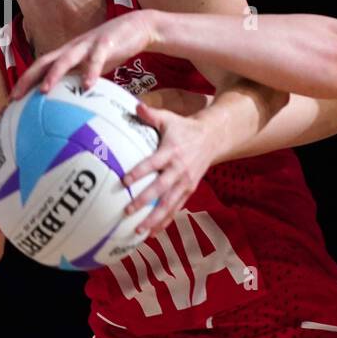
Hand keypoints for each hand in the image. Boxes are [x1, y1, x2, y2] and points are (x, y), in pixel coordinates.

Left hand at [9, 10, 158, 100]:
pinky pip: (96, 59)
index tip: (12, 99)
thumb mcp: (94, 65)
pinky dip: (91, 72)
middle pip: (44, 61)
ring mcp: (88, 44)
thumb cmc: (113, 49)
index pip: (40, 66)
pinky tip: (88, 86)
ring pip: (65, 58)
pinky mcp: (106, 43)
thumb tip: (74, 102)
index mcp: (68, 53)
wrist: (137, 26)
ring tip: (44, 90)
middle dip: (27, 78)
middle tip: (15, 97)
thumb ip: (82, 78)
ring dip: (53, 74)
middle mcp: (73, 47)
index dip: (24, 80)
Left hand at [123, 100, 223, 235]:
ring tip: (139, 231)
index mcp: (171, 152)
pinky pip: (176, 208)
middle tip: (127, 211)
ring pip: (169, 204)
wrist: (212, 138)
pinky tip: (152, 232)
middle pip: (160, 189)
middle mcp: (179, 170)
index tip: (124, 181)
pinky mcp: (189, 190)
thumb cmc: (184, 128)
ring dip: (154, 219)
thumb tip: (135, 105)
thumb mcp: (169, 119)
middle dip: (144, 201)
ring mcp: (185, 183)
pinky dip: (165, 221)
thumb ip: (151, 114)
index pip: (153, 164)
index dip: (139, 173)